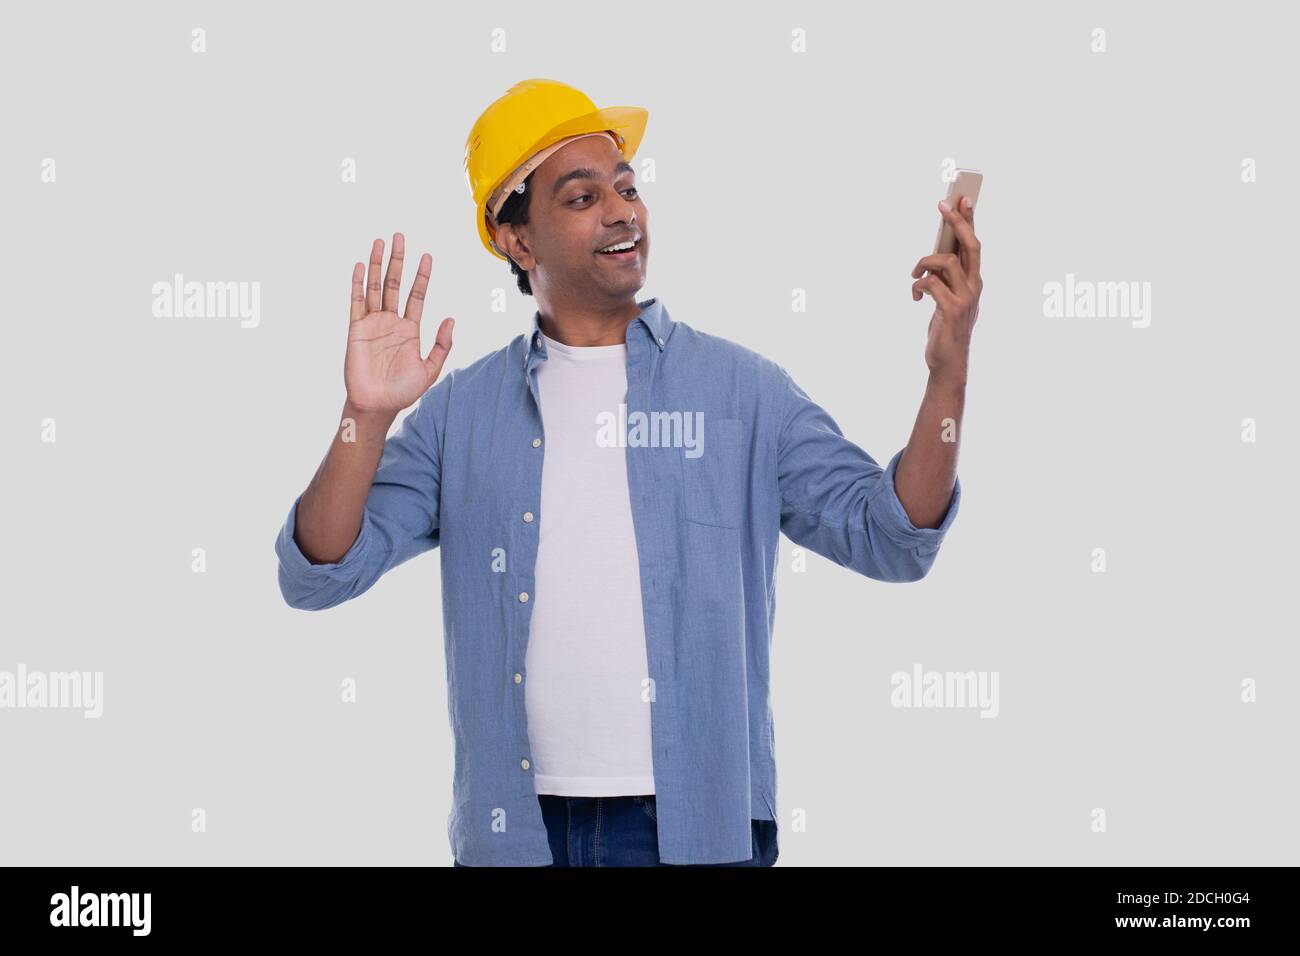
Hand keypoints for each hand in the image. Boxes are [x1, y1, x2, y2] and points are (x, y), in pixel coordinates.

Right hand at [345, 233, 453, 413]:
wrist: (378, 405)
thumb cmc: (403, 391)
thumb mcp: (430, 369)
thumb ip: (441, 345)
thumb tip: (451, 319)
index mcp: (409, 328)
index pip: (417, 295)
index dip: (422, 276)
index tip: (427, 256)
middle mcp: (391, 321)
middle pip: (395, 283)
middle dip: (398, 260)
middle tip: (400, 236)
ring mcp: (373, 323)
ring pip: (376, 287)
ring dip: (378, 265)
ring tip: (380, 242)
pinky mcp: (356, 329)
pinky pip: (357, 302)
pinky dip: (358, 283)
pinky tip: (361, 266)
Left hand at [911, 196, 981, 385]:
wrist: (947, 362)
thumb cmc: (945, 328)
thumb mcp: (948, 298)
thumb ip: (946, 277)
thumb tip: (934, 255)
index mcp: (975, 281)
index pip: (975, 244)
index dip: (969, 221)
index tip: (962, 199)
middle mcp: (975, 286)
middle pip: (969, 245)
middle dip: (956, 223)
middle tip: (942, 205)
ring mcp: (966, 298)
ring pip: (947, 261)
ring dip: (925, 262)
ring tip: (915, 274)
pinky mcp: (952, 310)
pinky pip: (931, 284)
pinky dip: (918, 286)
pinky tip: (915, 298)